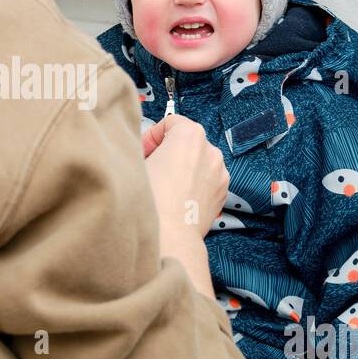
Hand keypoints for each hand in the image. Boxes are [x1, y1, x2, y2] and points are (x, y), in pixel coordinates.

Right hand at [142, 115, 228, 238]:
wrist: (169, 236)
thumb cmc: (151, 200)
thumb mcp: (135, 162)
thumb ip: (139, 146)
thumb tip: (143, 149)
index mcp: (190, 134)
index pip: (169, 122)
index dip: (151, 137)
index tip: (143, 153)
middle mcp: (211, 149)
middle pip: (185, 141)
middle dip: (167, 152)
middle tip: (150, 169)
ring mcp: (220, 172)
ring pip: (196, 161)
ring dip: (181, 168)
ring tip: (164, 187)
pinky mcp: (222, 192)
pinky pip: (205, 179)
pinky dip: (193, 183)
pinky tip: (177, 198)